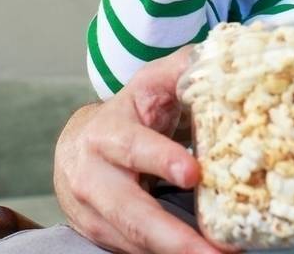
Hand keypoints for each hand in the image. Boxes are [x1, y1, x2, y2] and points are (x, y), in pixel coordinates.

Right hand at [53, 48, 234, 253]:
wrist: (78, 147)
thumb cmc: (127, 115)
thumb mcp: (149, 85)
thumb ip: (180, 70)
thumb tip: (215, 59)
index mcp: (106, 133)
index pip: (133, 146)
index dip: (161, 158)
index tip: (193, 173)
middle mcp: (92, 175)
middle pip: (130, 212)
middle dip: (171, 236)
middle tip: (213, 252)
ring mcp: (92, 211)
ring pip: (133, 240)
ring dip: (175, 253)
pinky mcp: (99, 236)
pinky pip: (134, 251)